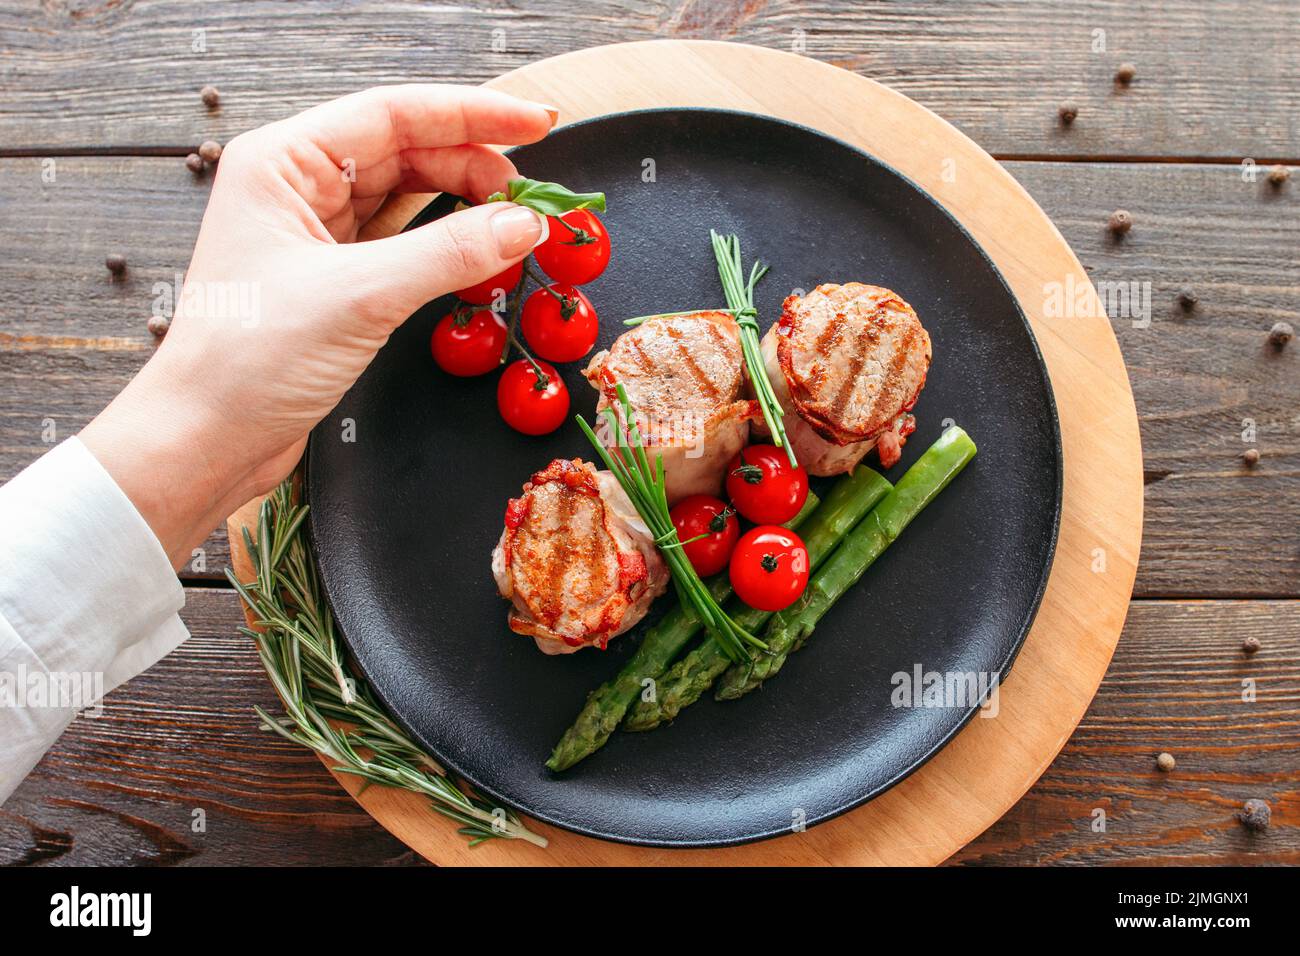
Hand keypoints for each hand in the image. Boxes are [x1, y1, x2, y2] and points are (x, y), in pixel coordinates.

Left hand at [80, 85, 554, 567]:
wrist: (207, 438)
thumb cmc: (248, 360)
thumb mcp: (359, 297)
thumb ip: (448, 253)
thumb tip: (523, 224)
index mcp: (282, 162)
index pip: (394, 114)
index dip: (472, 114)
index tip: (536, 121)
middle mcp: (297, 187)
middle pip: (407, 151)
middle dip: (476, 166)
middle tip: (534, 198)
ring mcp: (316, 233)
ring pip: (409, 197)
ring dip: (465, 206)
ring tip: (518, 223)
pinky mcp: (334, 278)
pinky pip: (404, 243)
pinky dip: (447, 246)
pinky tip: (483, 252)